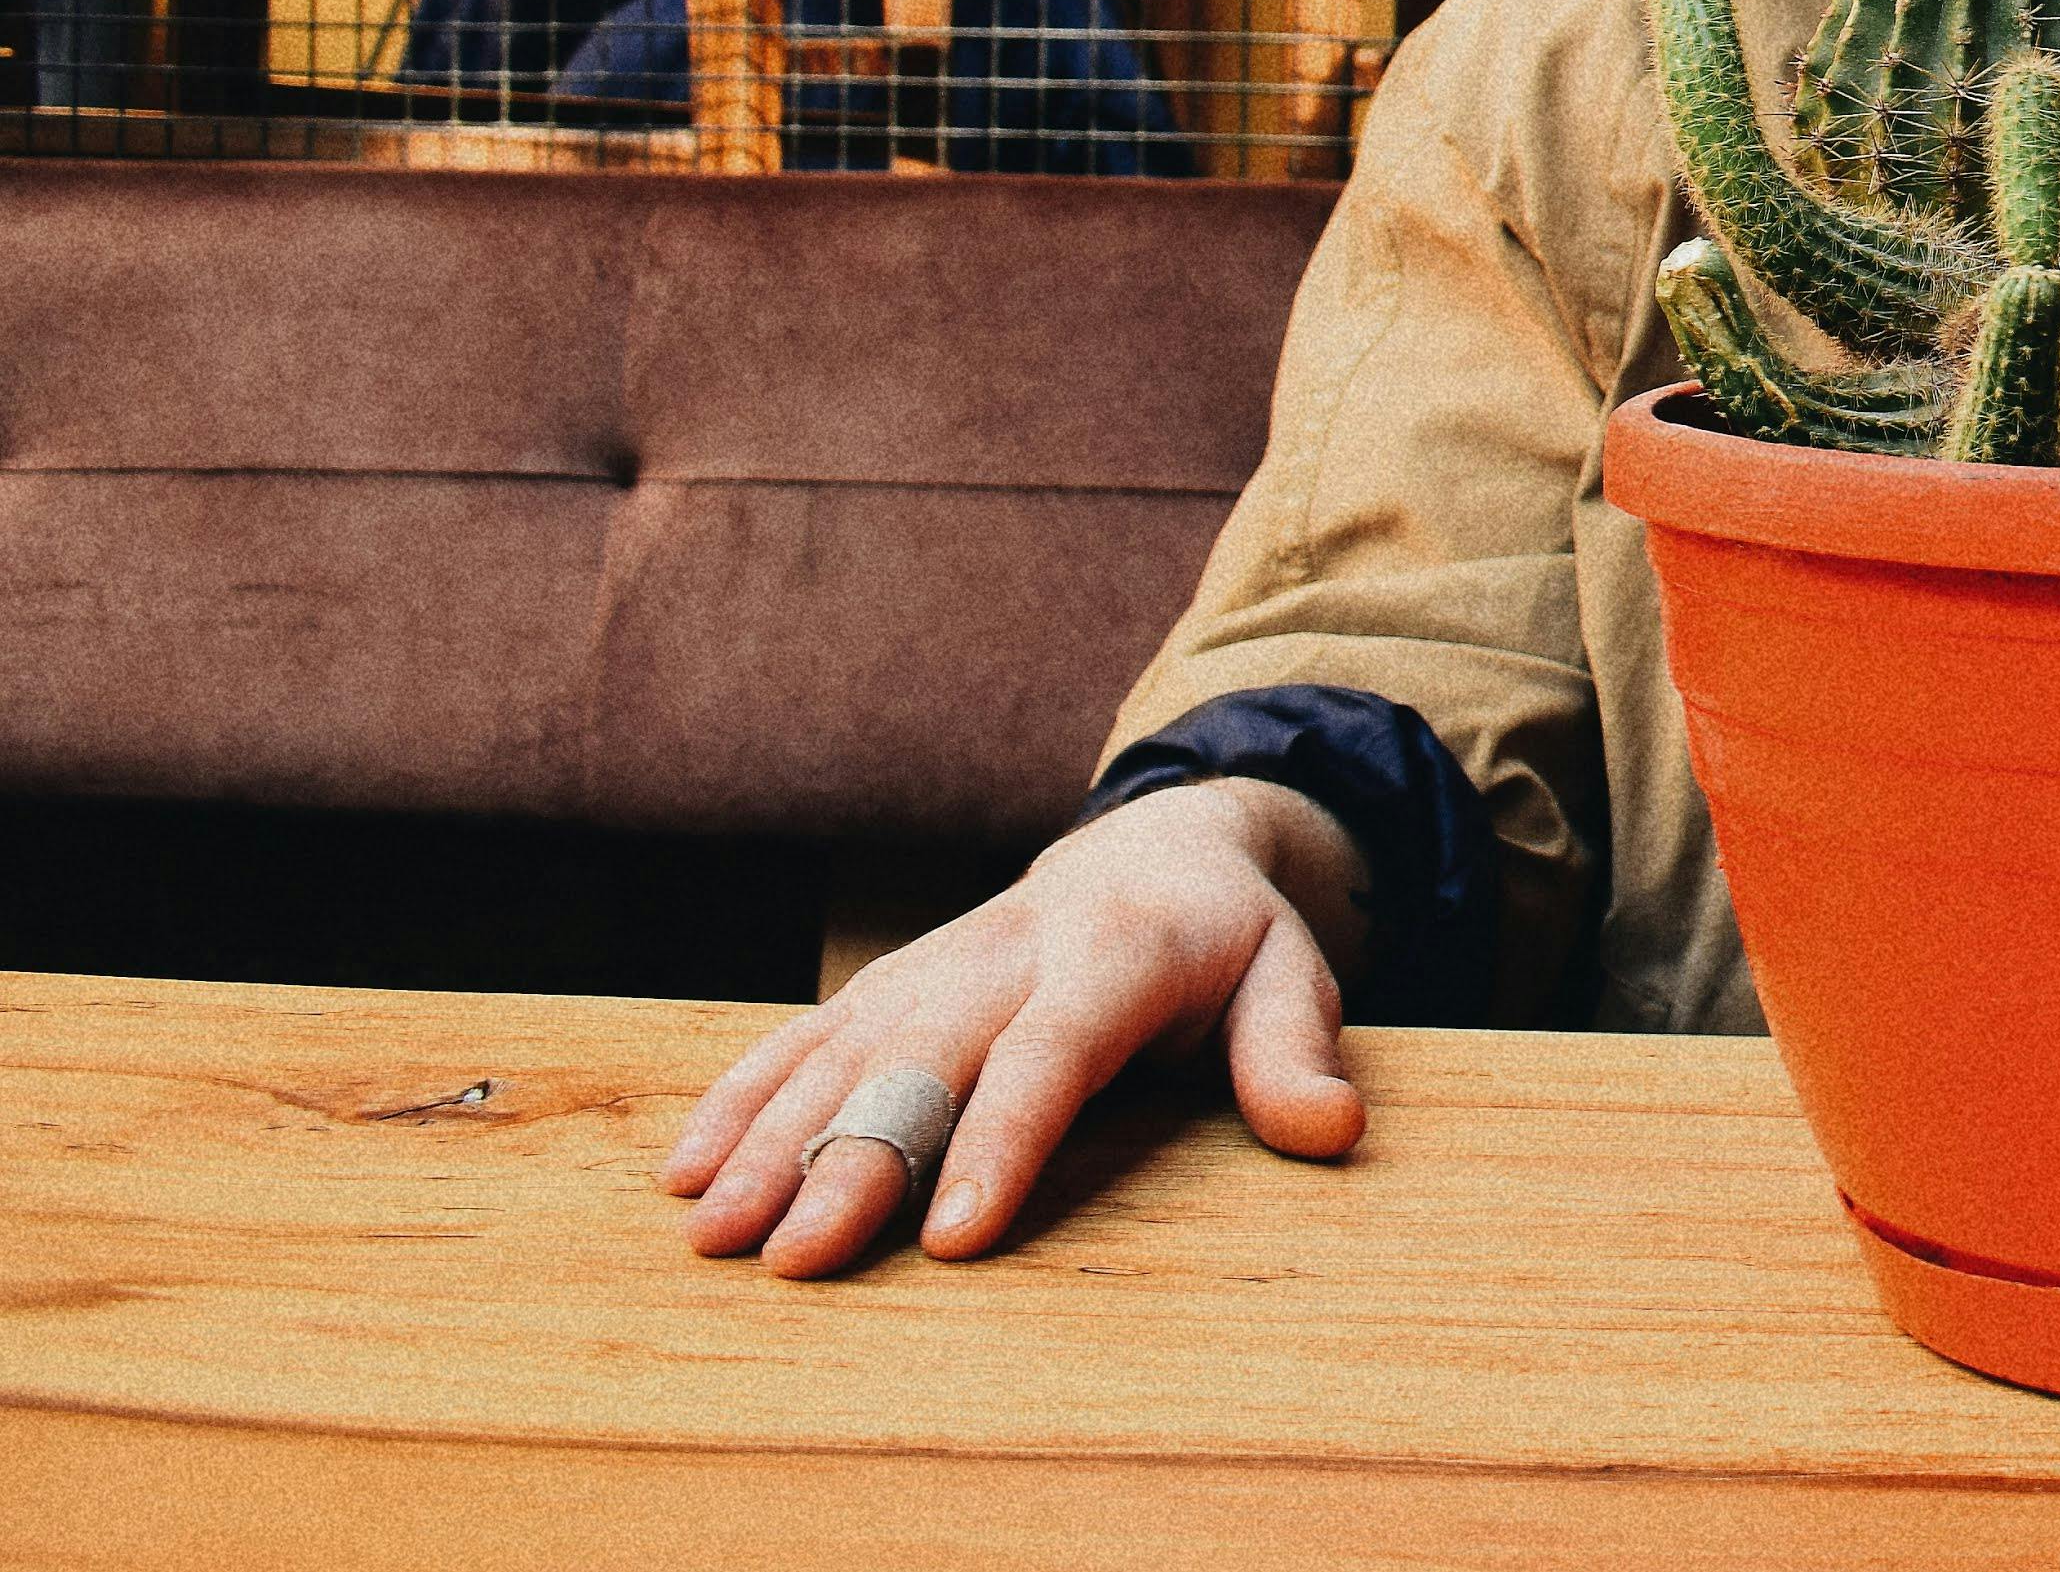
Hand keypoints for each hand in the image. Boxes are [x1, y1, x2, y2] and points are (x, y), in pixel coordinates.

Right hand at [660, 776, 1371, 1279]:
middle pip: (921, 1060)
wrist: (1159, 845)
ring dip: (772, 1139)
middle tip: (796, 1259)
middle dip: (854, 1160)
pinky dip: (741, 1097)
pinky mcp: (890, 981)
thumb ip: (1295, 1054)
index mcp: (1113, 952)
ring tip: (713, 1231)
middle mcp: (1007, 952)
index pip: (1050, 1054)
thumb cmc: (1229, 939)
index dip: (1001, 1142)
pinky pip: (805, 1035)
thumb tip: (1329, 1131)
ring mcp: (936, 964)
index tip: (955, 1235)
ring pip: (843, 1051)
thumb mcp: (1291, 977)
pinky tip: (686, 1167)